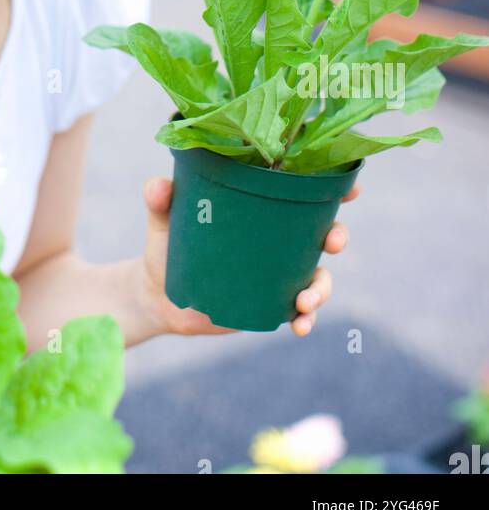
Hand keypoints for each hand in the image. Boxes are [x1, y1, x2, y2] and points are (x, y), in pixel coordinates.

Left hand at [136, 175, 359, 338]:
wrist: (159, 295)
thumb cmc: (167, 245)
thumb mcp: (164, 220)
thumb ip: (160, 200)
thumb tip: (158, 184)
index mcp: (260, 207)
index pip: (301, 192)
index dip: (332, 186)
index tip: (351, 186)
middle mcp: (277, 237)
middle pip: (322, 231)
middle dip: (338, 234)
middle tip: (333, 241)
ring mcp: (279, 271)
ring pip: (318, 276)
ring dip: (323, 287)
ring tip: (306, 300)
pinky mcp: (272, 302)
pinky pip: (301, 311)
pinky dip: (307, 319)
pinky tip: (300, 325)